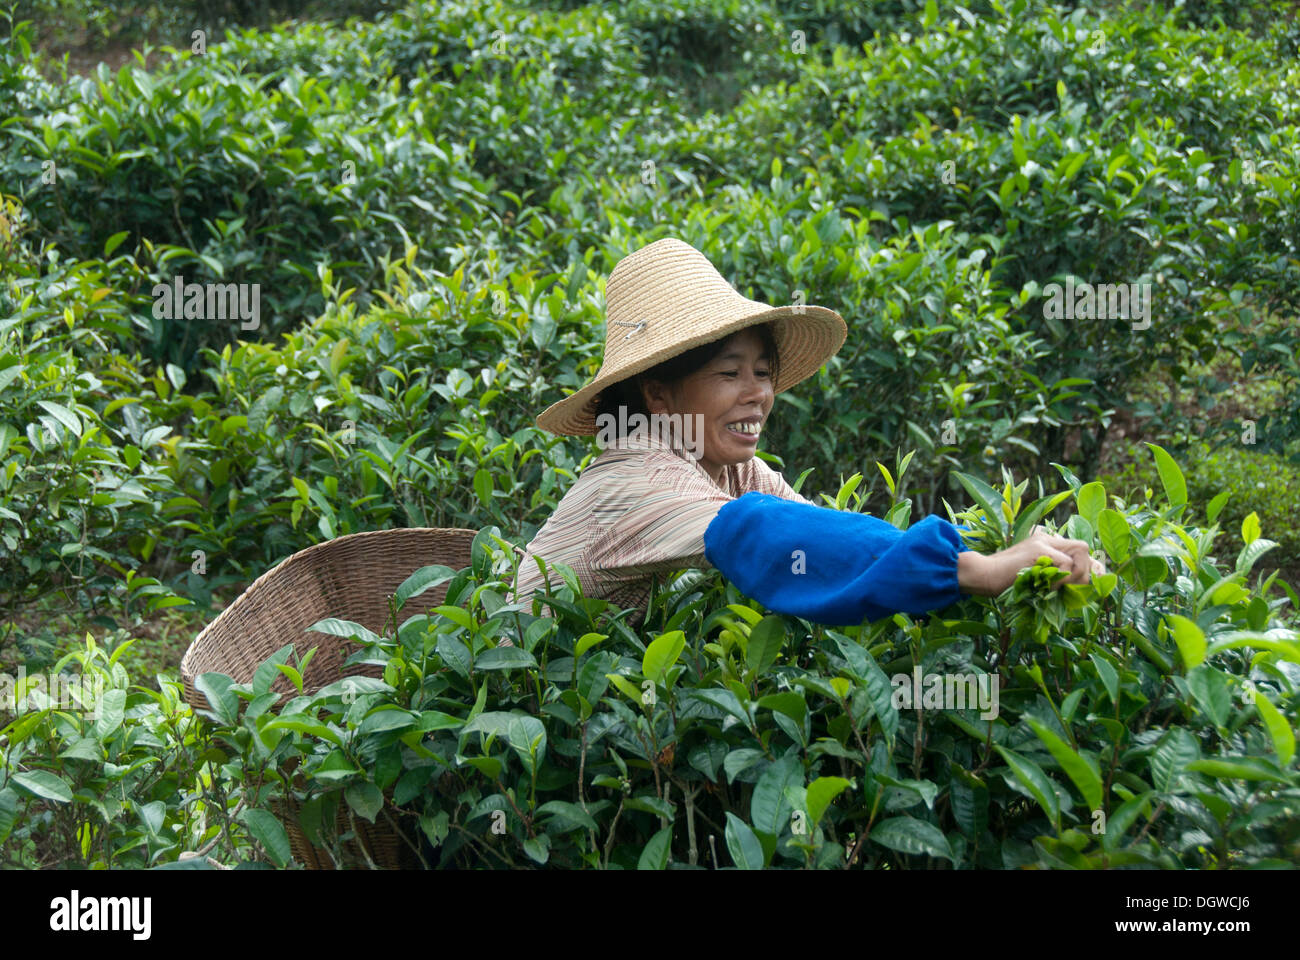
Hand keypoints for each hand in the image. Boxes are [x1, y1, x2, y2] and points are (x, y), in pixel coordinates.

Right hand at [958, 525, 1105, 596]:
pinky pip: (1066, 566)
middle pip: (1083, 548)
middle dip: (1085, 572)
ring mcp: (1043, 542)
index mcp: (1045, 543)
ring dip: (1073, 577)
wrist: (984, 574)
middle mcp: (1046, 538)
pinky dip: (1060, 580)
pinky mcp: (1040, 549)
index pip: (1079, 549)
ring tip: (1056, 587)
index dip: (1091, 565)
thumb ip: (1054, 576)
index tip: (1093, 581)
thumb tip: (1083, 585)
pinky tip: (1046, 585)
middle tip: (1072, 588)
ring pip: (1079, 555)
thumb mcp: (1035, 577)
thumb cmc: (1004, 582)